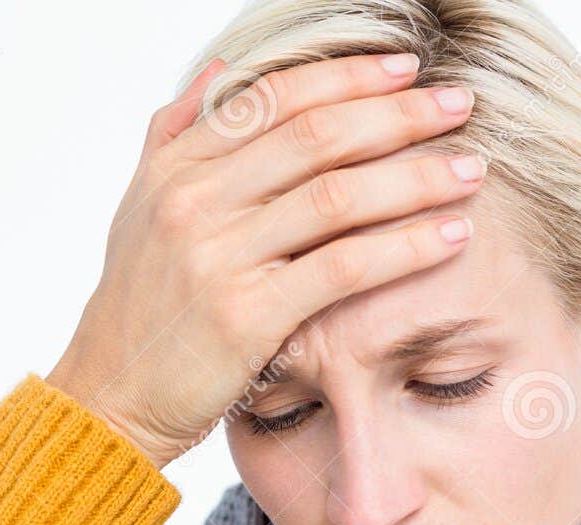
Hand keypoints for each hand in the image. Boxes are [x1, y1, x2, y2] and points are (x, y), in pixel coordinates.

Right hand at [45, 52, 486, 467]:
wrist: (109, 399)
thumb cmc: (136, 309)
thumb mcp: (141, 210)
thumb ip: (176, 136)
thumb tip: (217, 71)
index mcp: (177, 167)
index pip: (275, 98)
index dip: (347, 75)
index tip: (407, 69)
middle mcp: (195, 201)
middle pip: (317, 137)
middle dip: (398, 115)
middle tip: (460, 106)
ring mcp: (219, 257)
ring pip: (338, 196)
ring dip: (416, 178)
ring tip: (470, 170)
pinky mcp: (248, 316)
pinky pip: (344, 267)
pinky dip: (406, 246)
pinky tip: (451, 235)